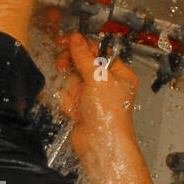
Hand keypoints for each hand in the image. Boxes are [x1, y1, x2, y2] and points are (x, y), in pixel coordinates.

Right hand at [57, 33, 138, 160]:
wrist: (100, 143)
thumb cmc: (110, 114)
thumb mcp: (98, 78)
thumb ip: (84, 56)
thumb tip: (76, 39)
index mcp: (119, 74)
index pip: (98, 52)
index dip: (82, 46)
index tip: (67, 41)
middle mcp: (107, 84)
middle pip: (82, 65)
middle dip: (74, 70)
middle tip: (64, 66)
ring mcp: (93, 97)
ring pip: (72, 81)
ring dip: (73, 91)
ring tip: (81, 102)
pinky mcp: (81, 108)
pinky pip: (68, 97)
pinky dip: (70, 104)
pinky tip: (78, 113)